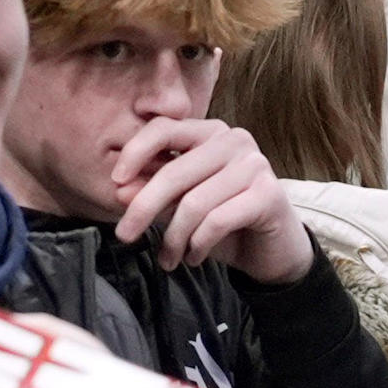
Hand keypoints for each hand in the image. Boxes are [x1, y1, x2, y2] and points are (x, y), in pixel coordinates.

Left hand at [108, 115, 311, 282]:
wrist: (272, 251)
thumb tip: (120, 190)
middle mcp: (234, 140)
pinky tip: (194, 257)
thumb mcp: (181, 207)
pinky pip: (217, 220)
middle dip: (143, 208)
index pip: (164, 128)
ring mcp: (254, 164)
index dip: (135, 152)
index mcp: (209, 133)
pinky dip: (198, 245)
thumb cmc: (224, 223)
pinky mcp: (268, 194)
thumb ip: (154, 193)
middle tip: (124, 235)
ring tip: (168, 259)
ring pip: (194, 202)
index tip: (115, 183)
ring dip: (174, 238)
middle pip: (173, 171)